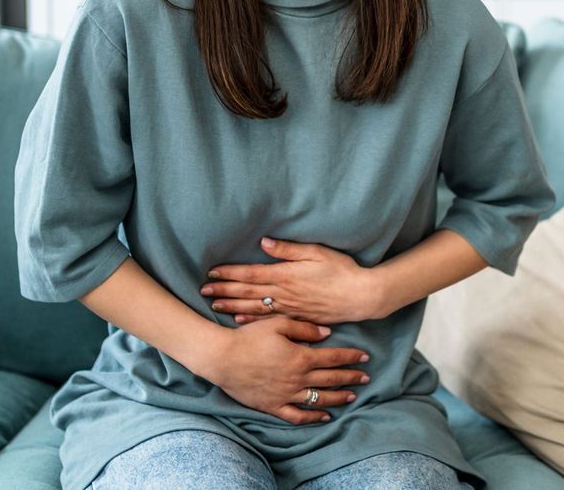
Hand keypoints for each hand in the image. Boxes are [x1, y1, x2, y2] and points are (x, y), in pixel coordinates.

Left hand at [202, 237, 381, 325]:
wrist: (361, 297)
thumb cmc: (342, 271)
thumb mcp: (317, 252)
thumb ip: (289, 249)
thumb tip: (264, 243)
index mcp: (285, 275)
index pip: (250, 274)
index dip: (230, 274)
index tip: (212, 273)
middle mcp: (283, 293)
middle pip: (247, 292)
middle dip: (224, 290)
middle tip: (202, 291)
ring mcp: (289, 308)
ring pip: (254, 308)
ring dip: (232, 306)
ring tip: (214, 305)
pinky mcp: (297, 317)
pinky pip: (268, 320)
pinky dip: (251, 320)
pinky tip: (239, 321)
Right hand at [204, 317, 371, 424]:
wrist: (223, 358)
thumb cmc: (249, 337)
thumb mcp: (277, 324)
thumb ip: (305, 328)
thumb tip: (327, 334)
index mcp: (301, 357)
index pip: (333, 357)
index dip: (350, 356)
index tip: (364, 356)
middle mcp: (297, 379)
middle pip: (331, 379)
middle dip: (351, 377)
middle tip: (366, 377)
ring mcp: (286, 395)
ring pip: (319, 399)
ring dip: (338, 397)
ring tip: (352, 396)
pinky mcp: (273, 406)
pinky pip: (298, 416)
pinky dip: (313, 417)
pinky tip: (325, 416)